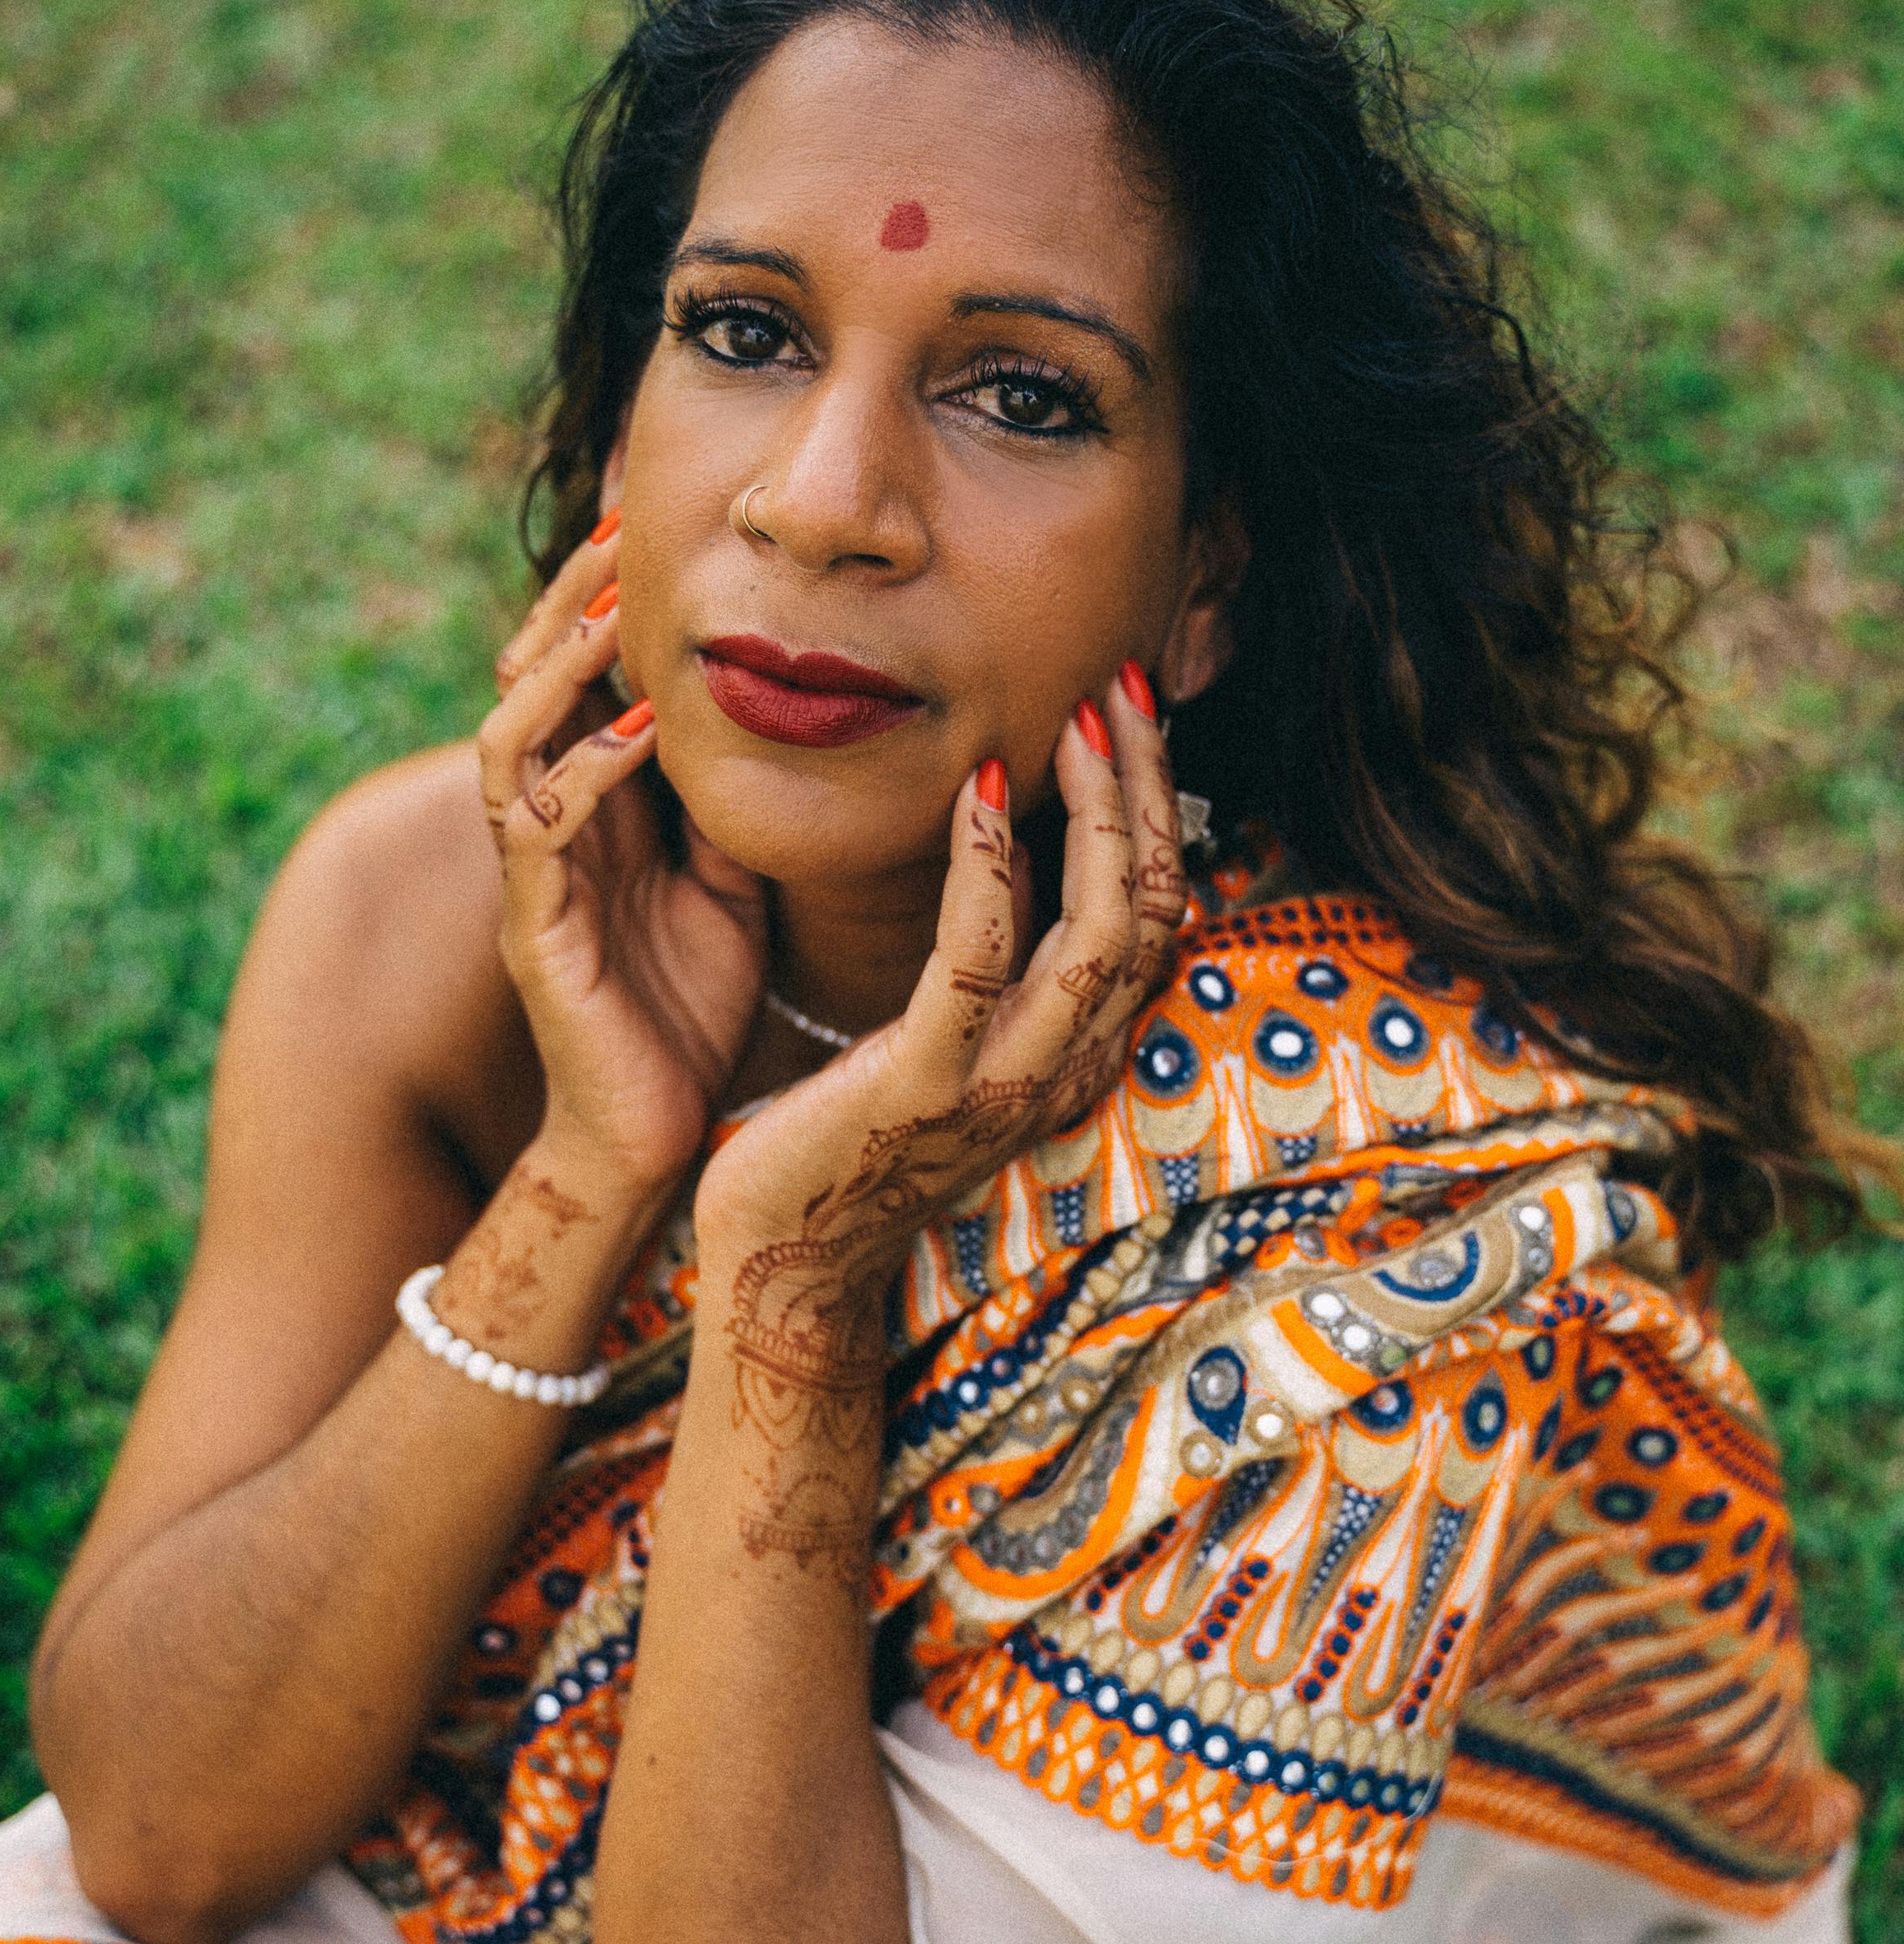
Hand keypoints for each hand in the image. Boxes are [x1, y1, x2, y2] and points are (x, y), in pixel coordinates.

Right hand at [478, 522, 765, 1201]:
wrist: (659, 1135)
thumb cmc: (698, 1008)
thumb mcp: (737, 879)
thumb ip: (735, 798)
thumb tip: (787, 710)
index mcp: (594, 806)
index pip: (581, 674)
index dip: (606, 597)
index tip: (655, 522)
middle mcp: (549, 826)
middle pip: (526, 680)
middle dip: (567, 601)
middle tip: (619, 528)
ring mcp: (532, 877)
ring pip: (510, 740)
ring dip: (560, 671)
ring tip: (612, 613)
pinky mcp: (533, 931)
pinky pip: (538, 829)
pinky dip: (586, 775)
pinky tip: (639, 742)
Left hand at [692, 672, 1185, 1450]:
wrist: (782, 1259)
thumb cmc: (848, 1133)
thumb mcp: (947, 1043)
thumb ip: (991, 966)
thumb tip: (1003, 845)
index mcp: (1076, 1052)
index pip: (1161, 913)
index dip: (1158, 806)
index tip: (1129, 713)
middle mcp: (1064, 1067)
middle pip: (1154, 906)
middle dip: (1148, 785)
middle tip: (1121, 684)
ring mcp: (1005, 1082)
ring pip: (1101, 928)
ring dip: (1098, 810)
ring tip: (1076, 718)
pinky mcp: (925, 1085)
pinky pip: (980, 959)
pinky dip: (992, 867)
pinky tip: (978, 792)